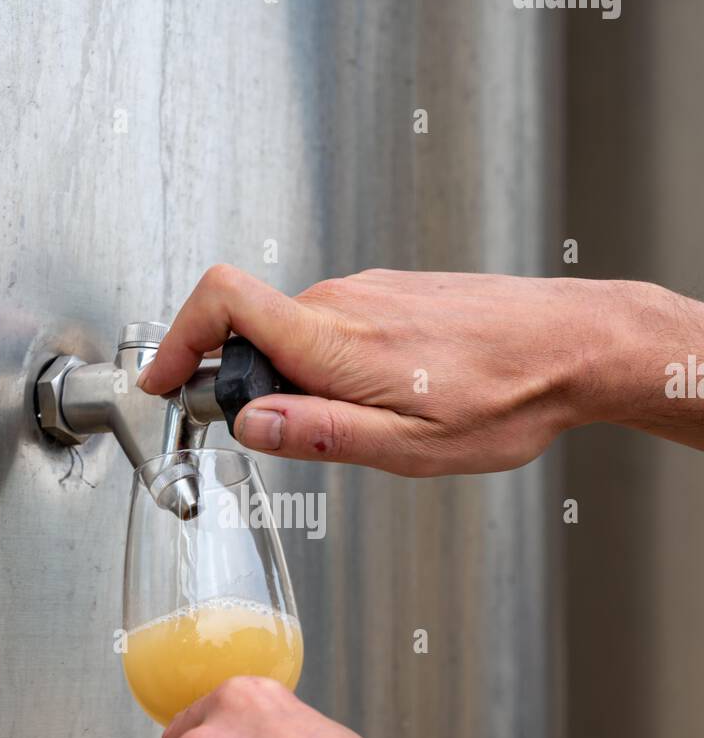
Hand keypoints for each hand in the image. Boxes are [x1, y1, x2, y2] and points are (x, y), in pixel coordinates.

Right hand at [139, 265, 701, 473]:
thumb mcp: (408, 447)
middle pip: (249, 330)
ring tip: (355, 423)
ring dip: (293, 378)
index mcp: (336, 341)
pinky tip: (384, 396)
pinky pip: (331, 324)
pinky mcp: (390, 292)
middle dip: (242, 384)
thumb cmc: (507, 398)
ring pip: (293, 332)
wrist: (576, 344)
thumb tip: (248, 423)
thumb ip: (318, 432)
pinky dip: (327, 362)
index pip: (222, 302)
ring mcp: (368, 290)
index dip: (175, 338)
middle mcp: (344, 300)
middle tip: (278, 435)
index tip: (161, 379)